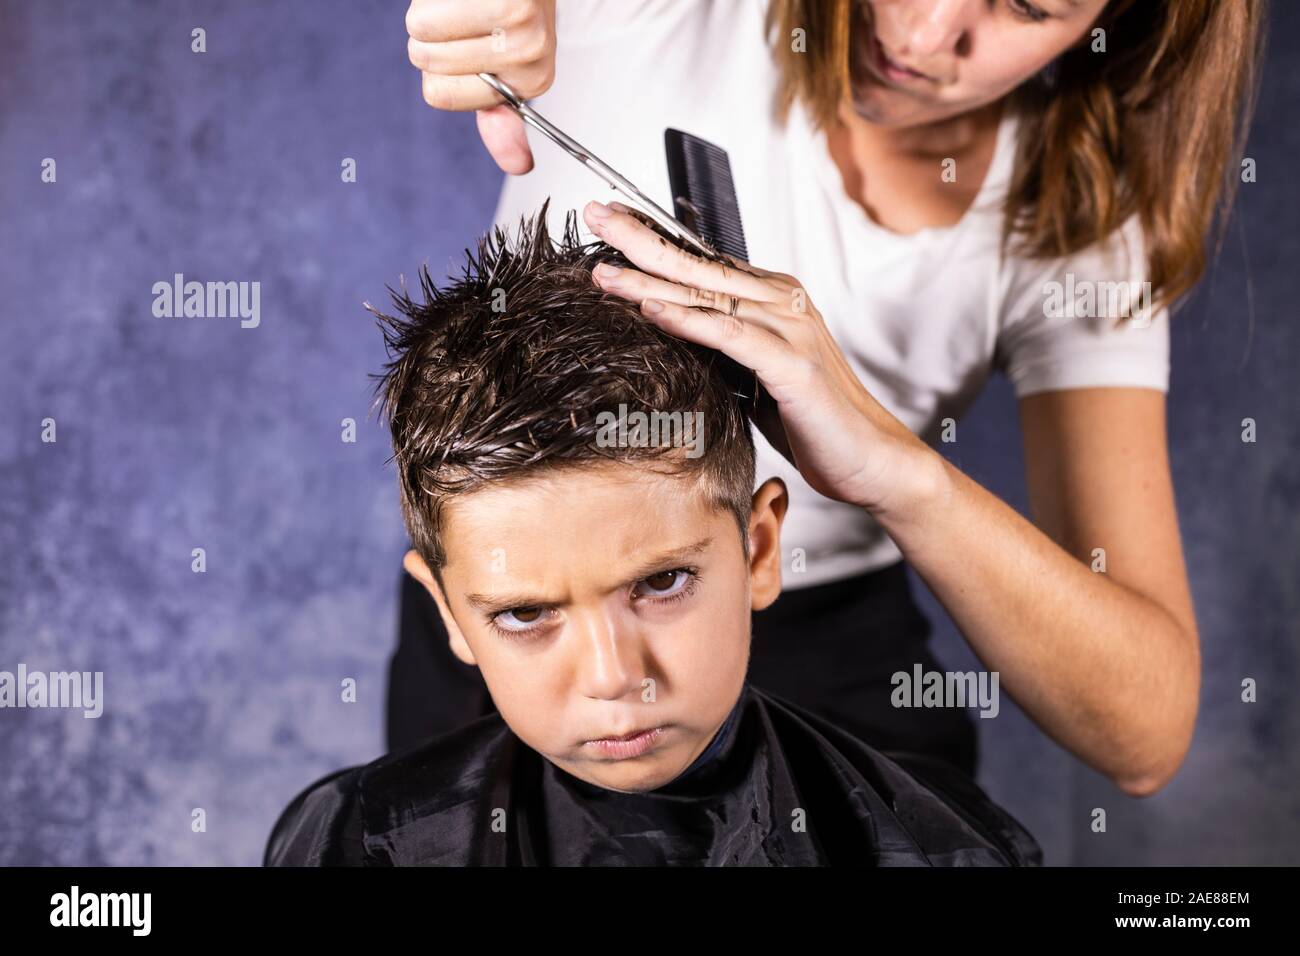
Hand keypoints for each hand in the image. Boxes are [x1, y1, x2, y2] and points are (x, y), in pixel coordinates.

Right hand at [405, 0, 556, 174]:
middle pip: (427, 60)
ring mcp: (516, 17)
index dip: (439, 65)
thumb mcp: (511, 67)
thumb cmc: (516, 8)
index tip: (471, 43)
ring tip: (461, 0)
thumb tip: (519, 166)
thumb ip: (501, 114)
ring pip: (421, 28)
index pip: (439, 94)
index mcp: (530, 80)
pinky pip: (426, 5)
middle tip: (467, 14)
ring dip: (427, 8)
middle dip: (432, 34)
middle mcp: (528, 52)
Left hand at [582, 200, 942, 519]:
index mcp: (772, 299)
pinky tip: (653, 310)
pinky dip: (689, 321)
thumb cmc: (810, 420)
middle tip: (595, 213)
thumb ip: (719, 349)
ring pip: (708, 296)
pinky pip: (731, 336)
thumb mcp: (752, 377)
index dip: (653, 238)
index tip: (607, 220)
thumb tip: (666, 334)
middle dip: (641, 239)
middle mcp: (783, 302)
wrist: (870, 459)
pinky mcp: (792, 365)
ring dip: (652, 281)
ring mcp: (790, 329)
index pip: (701, 261)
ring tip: (604, 270)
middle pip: (698, 265)